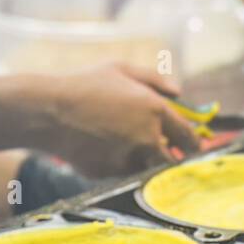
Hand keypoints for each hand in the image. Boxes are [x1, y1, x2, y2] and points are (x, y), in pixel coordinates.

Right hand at [34, 64, 201, 176]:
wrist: (48, 111)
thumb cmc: (84, 85)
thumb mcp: (121, 69)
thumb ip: (155, 79)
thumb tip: (179, 92)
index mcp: (155, 110)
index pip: (188, 136)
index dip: (194, 145)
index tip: (194, 149)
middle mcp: (147, 137)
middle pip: (172, 161)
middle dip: (171, 160)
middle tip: (168, 157)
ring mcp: (129, 158)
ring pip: (148, 170)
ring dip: (146, 165)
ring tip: (132, 153)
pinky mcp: (110, 173)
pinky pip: (122, 174)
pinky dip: (120, 167)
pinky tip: (105, 152)